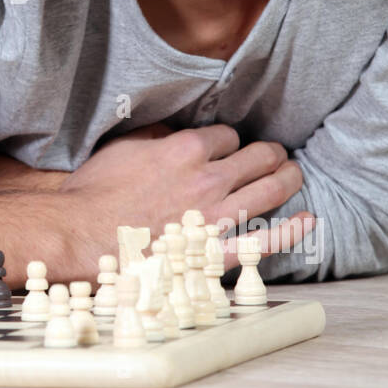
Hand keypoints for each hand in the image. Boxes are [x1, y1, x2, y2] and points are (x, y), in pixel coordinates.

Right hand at [60, 123, 315, 265]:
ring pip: (270, 190)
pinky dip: (291, 230)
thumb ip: (155, 136)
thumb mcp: (120, 148)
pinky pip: (264, 241)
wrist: (79, 237)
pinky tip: (307, 219)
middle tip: (275, 155)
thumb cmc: (93, 194)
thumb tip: (175, 133)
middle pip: (258, 157)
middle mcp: (207, 180)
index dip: (231, 141)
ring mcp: (215, 218)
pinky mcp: (214, 253)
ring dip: (288, 177)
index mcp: (184, 151)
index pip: (228, 136)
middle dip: (271, 152)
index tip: (228, 149)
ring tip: (293, 174)